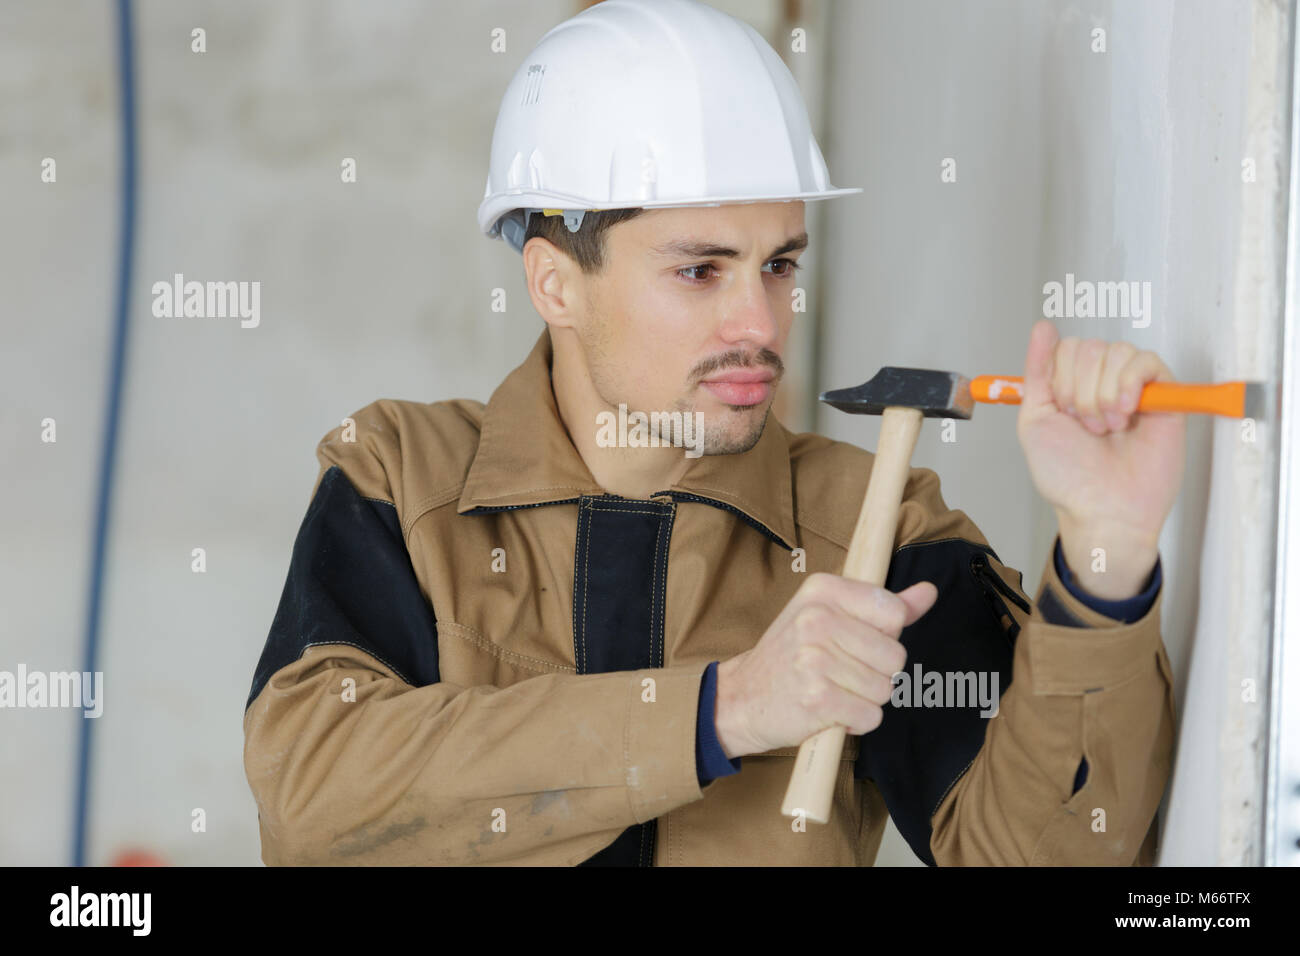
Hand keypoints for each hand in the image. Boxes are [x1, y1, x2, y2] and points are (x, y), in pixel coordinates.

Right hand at [714, 573, 937, 758]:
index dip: (884, 636)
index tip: (856, 643)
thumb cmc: (791, 656)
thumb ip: (883, 608)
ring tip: (834, 691)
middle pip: (895, 655)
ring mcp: (815, 659)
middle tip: (842, 673)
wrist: (742, 697)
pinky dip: (856, 722)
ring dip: (865, 699)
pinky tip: (831, 711)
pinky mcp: (816, 698)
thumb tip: (928, 593)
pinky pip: (870, 716)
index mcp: (822, 590)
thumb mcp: (829, 617)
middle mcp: (816, 619)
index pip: (892, 612)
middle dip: (877, 673)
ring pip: (885, 689)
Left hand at [1017, 320, 1185, 597]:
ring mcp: (1133, 387)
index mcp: (1071, 385)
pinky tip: (1127, 411)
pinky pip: (1149, 362)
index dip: (1061, 378)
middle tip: (1087, 427)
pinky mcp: (1164, 396)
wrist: (1101, 508)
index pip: (1066, 348)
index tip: (1063, 413)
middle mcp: (1102, 382)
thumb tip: (1043, 328)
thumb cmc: (1068, 476)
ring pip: (1117, 352)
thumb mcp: (1035, 420)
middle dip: (1081, 390)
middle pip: (1090, 347)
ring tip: (1108, 426)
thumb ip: (1037, 372)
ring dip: (1104, 393)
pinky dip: (1131, 383)